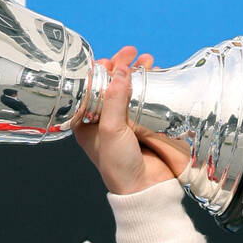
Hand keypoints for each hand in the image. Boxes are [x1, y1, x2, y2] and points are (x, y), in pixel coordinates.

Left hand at [74, 45, 184, 194]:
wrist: (146, 188)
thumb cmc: (119, 166)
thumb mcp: (111, 130)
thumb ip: (114, 99)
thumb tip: (121, 70)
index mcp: (87, 123)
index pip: (89, 89)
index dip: (98, 72)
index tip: (109, 60)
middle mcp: (104, 120)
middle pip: (110, 84)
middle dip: (120, 66)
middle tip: (130, 54)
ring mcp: (125, 120)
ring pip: (129, 88)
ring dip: (138, 71)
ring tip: (147, 61)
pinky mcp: (144, 122)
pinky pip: (146, 97)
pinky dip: (151, 83)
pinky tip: (156, 72)